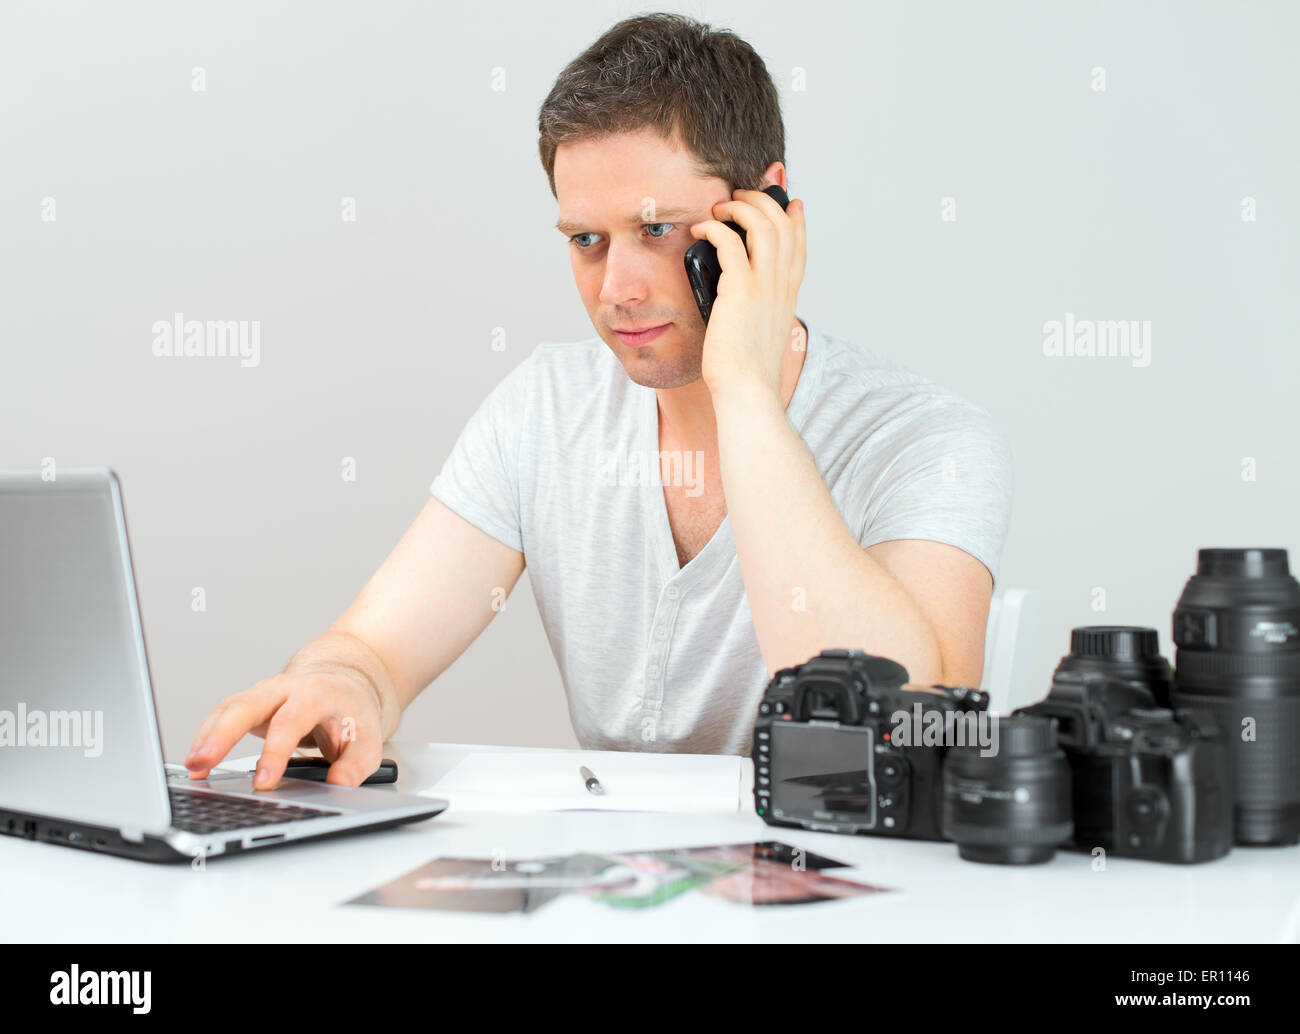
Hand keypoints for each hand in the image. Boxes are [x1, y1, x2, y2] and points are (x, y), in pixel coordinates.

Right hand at [184, 666, 386, 789]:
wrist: (343, 684)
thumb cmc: (352, 714)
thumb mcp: (367, 739)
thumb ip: (356, 764)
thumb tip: (339, 784)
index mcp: (317, 694)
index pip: (291, 721)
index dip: (275, 752)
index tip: (263, 783)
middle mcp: (285, 688)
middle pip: (246, 706)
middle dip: (222, 735)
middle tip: (204, 764)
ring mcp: (263, 693)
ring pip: (228, 709)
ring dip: (206, 737)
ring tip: (193, 769)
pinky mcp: (249, 704)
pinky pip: (222, 717)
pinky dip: (205, 738)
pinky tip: (195, 764)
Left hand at [689, 188, 805, 399]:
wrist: (748, 390)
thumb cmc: (746, 371)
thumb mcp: (760, 334)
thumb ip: (757, 310)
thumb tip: (736, 298)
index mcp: (787, 295)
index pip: (799, 245)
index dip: (795, 218)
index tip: (789, 202)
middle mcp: (781, 285)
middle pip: (783, 224)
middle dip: (763, 200)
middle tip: (740, 196)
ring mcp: (764, 286)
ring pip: (762, 224)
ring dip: (739, 206)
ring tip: (720, 207)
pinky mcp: (740, 290)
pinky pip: (730, 242)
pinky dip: (715, 227)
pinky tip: (701, 229)